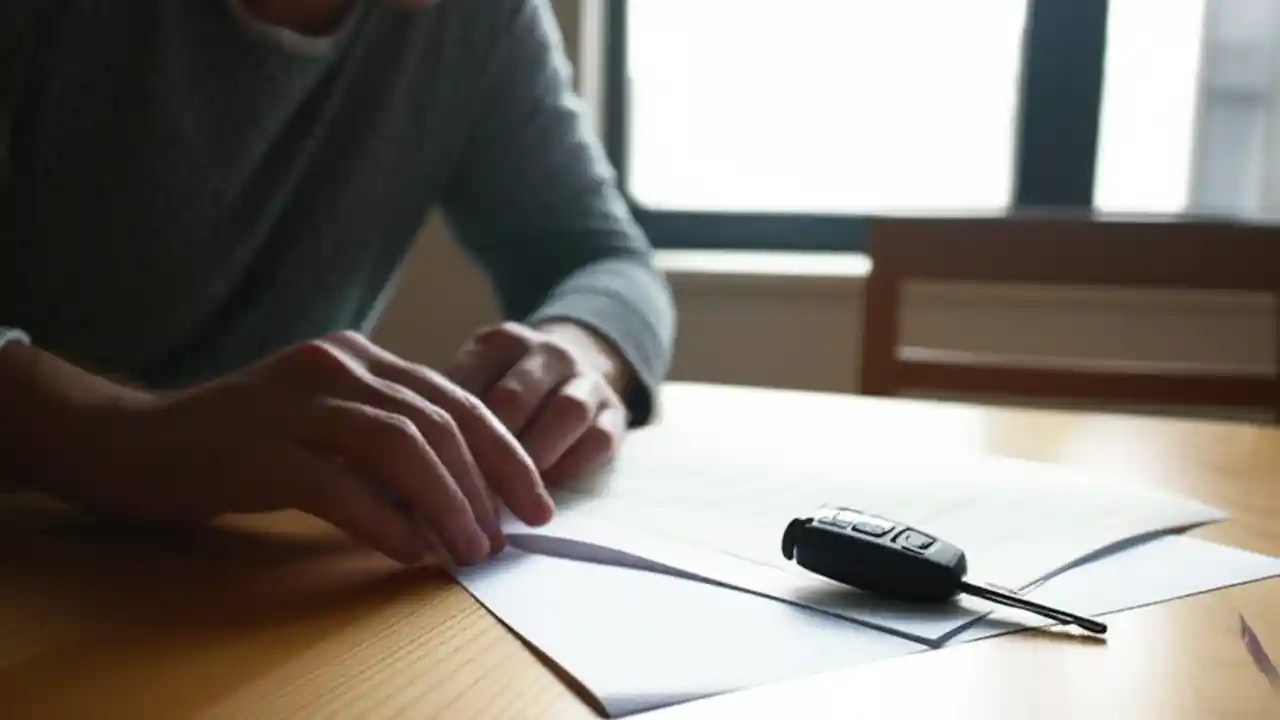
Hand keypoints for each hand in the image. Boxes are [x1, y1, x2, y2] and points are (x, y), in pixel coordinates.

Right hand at [42, 332, 553, 564]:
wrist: (137, 442)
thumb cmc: (240, 440)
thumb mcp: (323, 420)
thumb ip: (385, 438)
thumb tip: (461, 496)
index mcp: (358, 356)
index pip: (453, 397)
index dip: (503, 451)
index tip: (536, 499)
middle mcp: (336, 367)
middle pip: (438, 420)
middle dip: (488, 481)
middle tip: (510, 534)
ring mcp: (297, 404)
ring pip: (401, 447)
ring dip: (448, 504)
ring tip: (471, 550)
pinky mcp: (263, 450)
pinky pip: (342, 487)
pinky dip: (386, 523)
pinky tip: (411, 553)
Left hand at [448, 321, 630, 483]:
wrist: (575, 369)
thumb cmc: (506, 391)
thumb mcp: (474, 382)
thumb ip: (448, 413)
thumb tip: (412, 465)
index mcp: (500, 343)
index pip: (469, 383)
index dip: (449, 431)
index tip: (433, 470)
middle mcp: (547, 352)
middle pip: (516, 397)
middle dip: (492, 447)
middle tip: (468, 489)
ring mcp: (586, 379)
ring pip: (566, 412)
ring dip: (536, 455)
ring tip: (512, 494)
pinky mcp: (615, 411)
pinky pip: (599, 438)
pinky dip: (573, 465)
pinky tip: (549, 489)